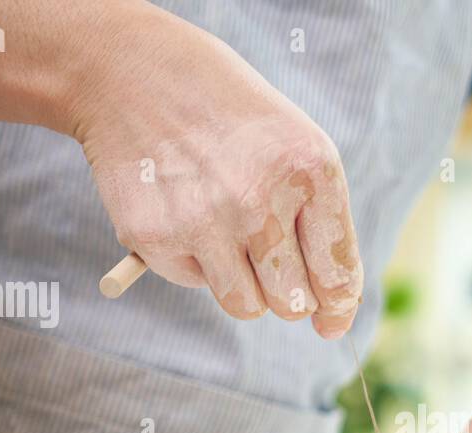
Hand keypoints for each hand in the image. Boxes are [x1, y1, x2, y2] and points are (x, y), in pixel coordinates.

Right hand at [68, 4, 362, 335]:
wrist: (134, 73)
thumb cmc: (231, 121)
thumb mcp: (295, 149)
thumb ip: (323, 227)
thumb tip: (333, 320)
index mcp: (311, 170)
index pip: (336, 273)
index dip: (336, 305)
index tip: (330, 320)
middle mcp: (261, 198)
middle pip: (293, 302)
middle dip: (287, 294)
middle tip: (268, 260)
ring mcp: (206, 220)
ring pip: (247, 307)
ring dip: (243, 286)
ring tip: (226, 232)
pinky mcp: (156, 238)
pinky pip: (197, 283)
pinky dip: (194, 260)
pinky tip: (183, 209)